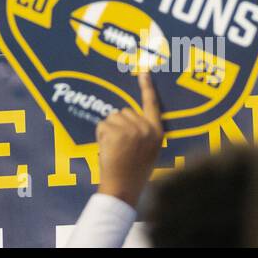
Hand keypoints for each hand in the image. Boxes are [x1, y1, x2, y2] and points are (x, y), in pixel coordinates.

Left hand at [96, 70, 164, 207]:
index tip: (143, 70)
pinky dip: (100, 135)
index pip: (152, 105)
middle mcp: (146, 128)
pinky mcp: (117, 131)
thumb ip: (143, 133)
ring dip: (109, 131)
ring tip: (115, 150)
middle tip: (121, 147)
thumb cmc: (133, 171)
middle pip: (124, 111)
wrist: (123, 187)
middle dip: (118, 125)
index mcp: (156, 132)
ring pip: (112, 117)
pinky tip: (107, 149)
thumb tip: (127, 115)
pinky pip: (102, 125)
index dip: (147, 87)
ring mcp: (131, 129)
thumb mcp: (148, 151)